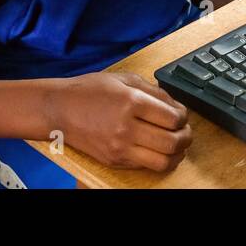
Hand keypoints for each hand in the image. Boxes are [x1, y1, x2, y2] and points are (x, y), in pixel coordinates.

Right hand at [48, 72, 191, 171]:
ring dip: (177, 154)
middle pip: (172, 142)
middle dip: (186, 137)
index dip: (184, 117)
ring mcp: (119, 147)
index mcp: (130, 102)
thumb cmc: (89, 91)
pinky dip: (159, 160)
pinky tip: (158, 150)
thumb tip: (176, 105)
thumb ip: (153, 90)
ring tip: (176, 145)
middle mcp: (126, 127)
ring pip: (162, 161)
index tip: (181, 115)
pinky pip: (146, 167)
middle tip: (185, 131)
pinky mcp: (114, 161)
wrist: (59, 110)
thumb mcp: (123, 78)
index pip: (172, 118)